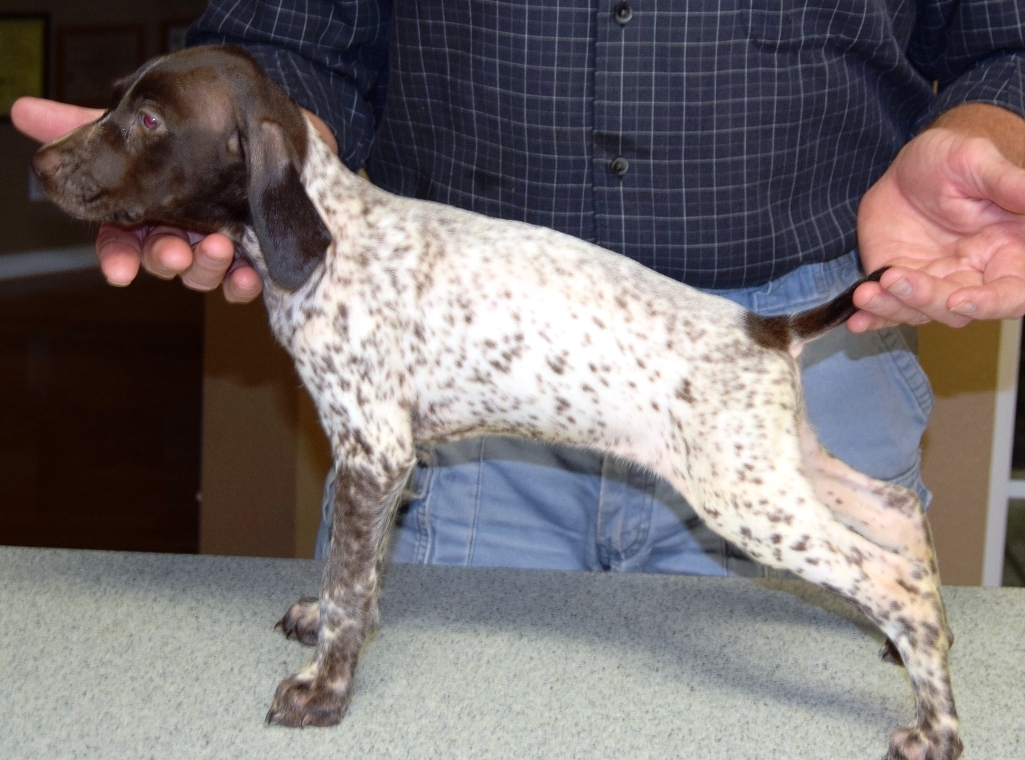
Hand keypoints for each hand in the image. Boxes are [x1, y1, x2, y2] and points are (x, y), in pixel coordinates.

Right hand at [11, 96, 262, 301]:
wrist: (241, 130)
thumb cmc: (177, 138)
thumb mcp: (129, 129)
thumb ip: (78, 127)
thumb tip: (20, 108)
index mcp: (139, 215)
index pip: (119, 245)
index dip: (118, 259)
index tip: (119, 273)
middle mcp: (172, 236)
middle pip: (161, 260)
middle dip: (166, 259)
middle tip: (176, 251)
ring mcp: (208, 249)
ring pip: (201, 271)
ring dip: (207, 265)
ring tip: (220, 246)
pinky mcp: (245, 257)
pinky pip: (242, 281)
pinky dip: (243, 282)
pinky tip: (250, 273)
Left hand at [850, 104, 1024, 331]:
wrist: (906, 166)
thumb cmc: (952, 159)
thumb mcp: (977, 162)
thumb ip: (1009, 184)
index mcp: (1007, 252)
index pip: (1011, 293)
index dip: (991, 303)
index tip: (960, 299)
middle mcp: (973, 275)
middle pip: (957, 309)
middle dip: (926, 299)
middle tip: (894, 277)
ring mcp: (933, 281)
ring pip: (920, 312)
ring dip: (893, 306)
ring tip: (866, 292)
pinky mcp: (898, 282)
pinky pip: (890, 309)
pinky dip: (874, 318)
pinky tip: (855, 321)